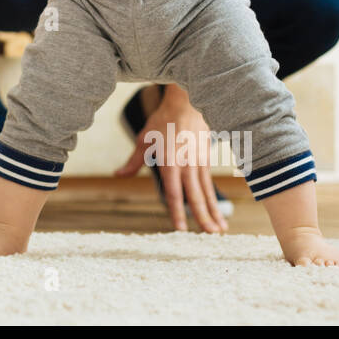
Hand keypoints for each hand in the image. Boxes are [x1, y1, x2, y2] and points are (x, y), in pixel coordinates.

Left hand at [114, 86, 229, 232]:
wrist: (187, 102)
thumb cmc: (162, 120)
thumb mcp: (144, 139)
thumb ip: (134, 161)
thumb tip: (118, 174)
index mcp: (170, 162)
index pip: (175, 193)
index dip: (178, 212)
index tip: (181, 229)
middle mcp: (187, 165)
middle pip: (196, 196)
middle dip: (203, 217)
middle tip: (211, 236)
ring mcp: (199, 162)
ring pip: (207, 192)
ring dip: (213, 212)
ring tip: (220, 230)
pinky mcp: (206, 159)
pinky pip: (209, 183)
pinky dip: (214, 199)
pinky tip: (217, 211)